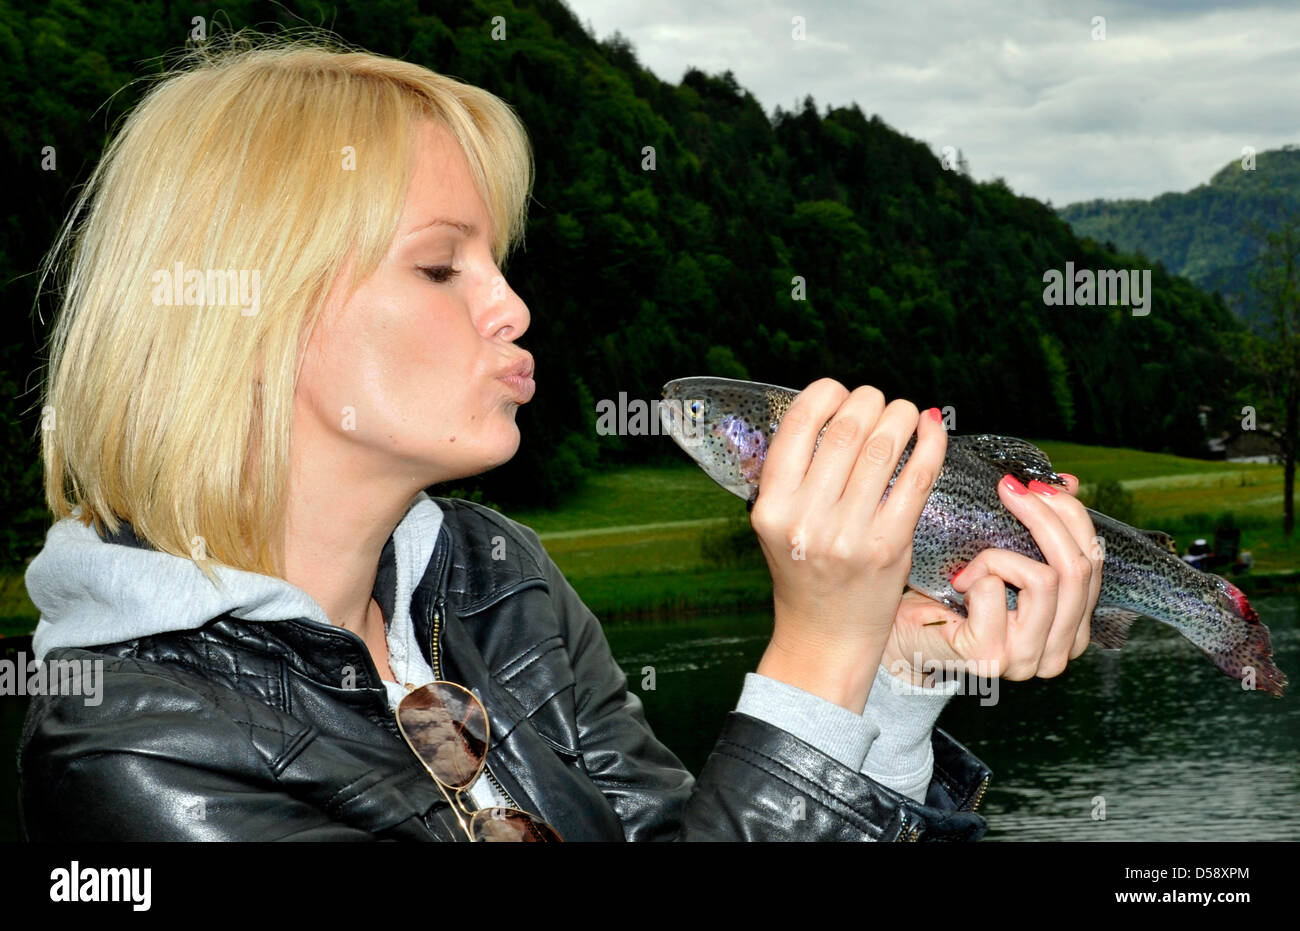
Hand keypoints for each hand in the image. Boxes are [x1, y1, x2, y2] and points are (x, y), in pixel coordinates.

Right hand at [750, 379, 948, 711]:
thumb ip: (798, 475)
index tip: (840, 391)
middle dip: (870, 400)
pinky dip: (930, 445)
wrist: (824, 638)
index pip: (797, 425)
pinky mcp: (889, 547)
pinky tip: (932, 430)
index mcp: (771, 507)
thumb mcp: (778, 524)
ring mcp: (848, 535)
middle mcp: (805, 519)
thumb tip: (838, 409)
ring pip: (883, 447)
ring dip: (902, 416)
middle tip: (879, 402)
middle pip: (846, 428)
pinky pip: (916, 479)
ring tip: (906, 413)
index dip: (825, 393)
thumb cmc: (804, 574)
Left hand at [881, 473, 1101, 687]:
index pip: (1094, 562)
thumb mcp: (1005, 556)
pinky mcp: (989, 656)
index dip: (1071, 515)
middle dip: (1042, 517)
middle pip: (1077, 568)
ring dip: (1000, 554)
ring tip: (971, 561)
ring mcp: (1027, 658)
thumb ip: (1043, 529)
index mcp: (1073, 627)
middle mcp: (1060, 650)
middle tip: (1008, 488)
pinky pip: (995, 591)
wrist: (901, 631)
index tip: (1037, 484)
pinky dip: (975, 574)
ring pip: (1044, 579)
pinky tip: (958, 585)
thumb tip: (1071, 482)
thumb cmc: (951, 594)